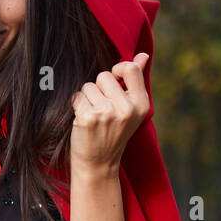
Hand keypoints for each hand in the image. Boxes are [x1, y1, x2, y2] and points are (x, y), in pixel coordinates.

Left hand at [69, 52, 149, 175]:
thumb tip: (143, 55)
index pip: (130, 69)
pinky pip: (77, 97)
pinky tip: (84, 121)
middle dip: (99, 88)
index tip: (114, 80)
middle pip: (104, 75)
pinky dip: (77, 106)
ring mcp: (106, 113)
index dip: (118, 69)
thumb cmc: (114, 133)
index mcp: (141, 104)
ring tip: (94, 116)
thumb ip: (136, 81)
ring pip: (88, 86)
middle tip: (102, 108)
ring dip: (87, 98)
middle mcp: (126, 108)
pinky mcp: (87, 118)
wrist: (98, 164)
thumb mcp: (131, 109)